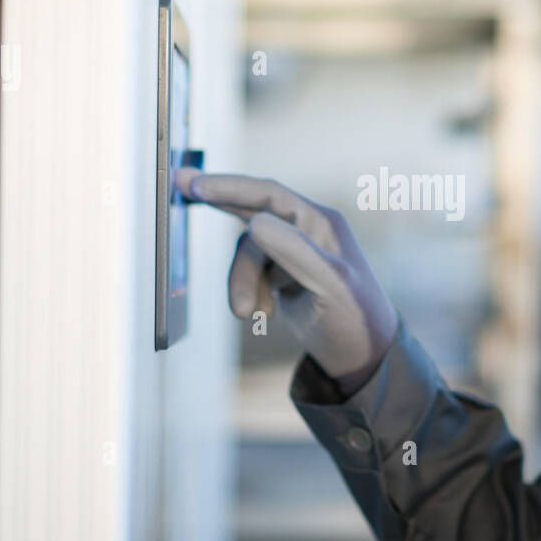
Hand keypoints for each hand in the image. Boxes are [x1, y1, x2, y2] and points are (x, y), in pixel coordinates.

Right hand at [175, 169, 398, 395]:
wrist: (360, 356)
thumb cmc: (355, 318)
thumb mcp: (328, 285)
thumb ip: (294, 252)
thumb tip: (255, 223)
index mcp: (320, 222)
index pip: (269, 195)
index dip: (231, 187)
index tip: (196, 185)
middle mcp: (306, 231)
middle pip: (252, 219)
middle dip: (222, 215)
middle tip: (180, 189)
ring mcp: (292, 252)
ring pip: (247, 254)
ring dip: (241, 283)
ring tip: (249, 315)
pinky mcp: (282, 274)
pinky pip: (250, 273)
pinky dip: (249, 293)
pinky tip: (264, 315)